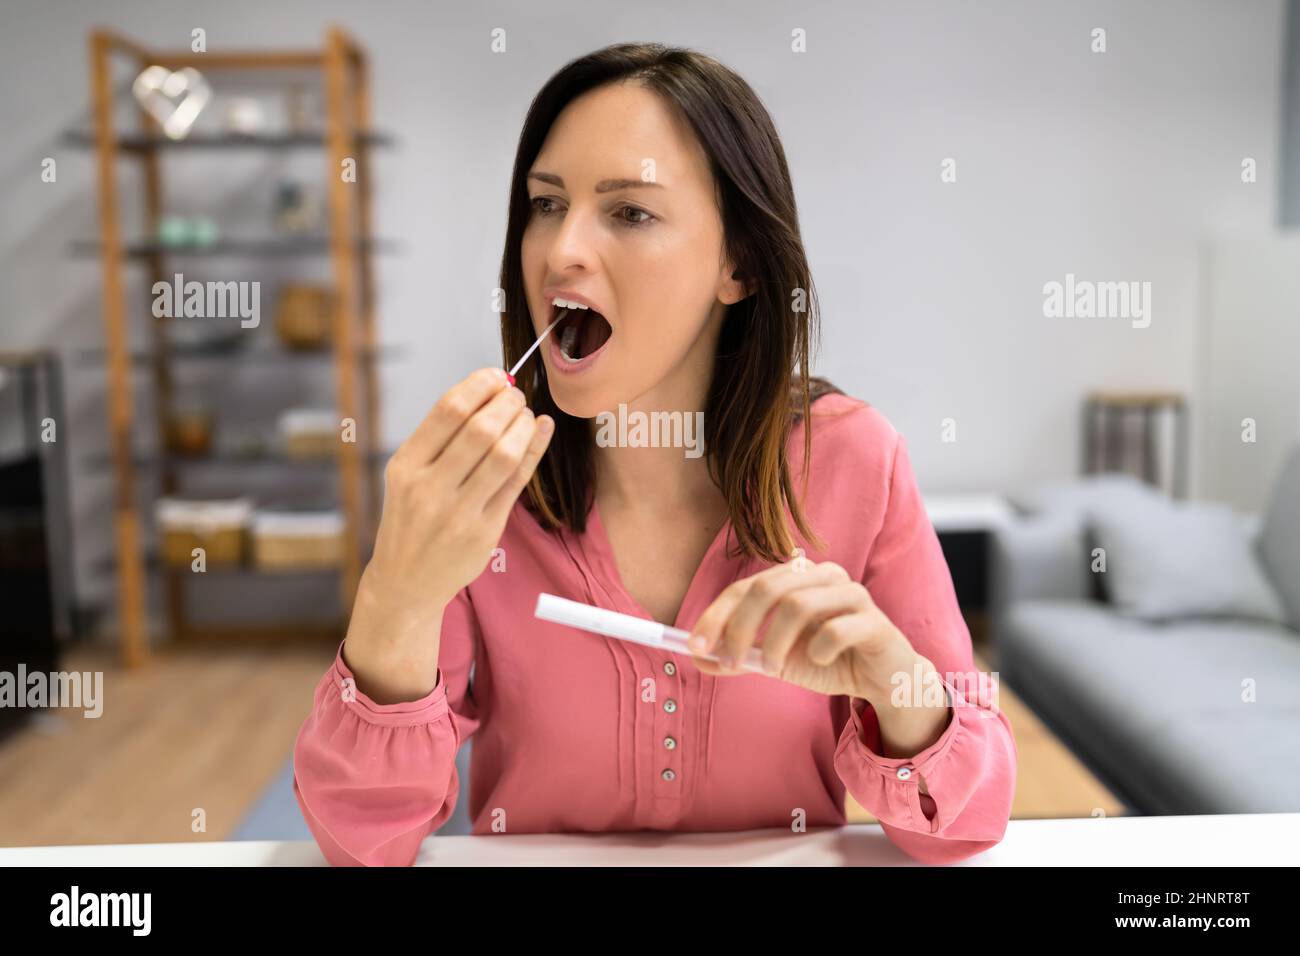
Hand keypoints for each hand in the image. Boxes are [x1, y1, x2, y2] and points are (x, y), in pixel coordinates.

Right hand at [344, 367, 553, 699]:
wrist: (406, 581)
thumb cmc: (411, 518)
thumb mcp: (407, 475)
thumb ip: (441, 437)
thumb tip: (489, 389)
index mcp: (405, 466)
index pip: (448, 410)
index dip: (479, 385)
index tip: (496, 376)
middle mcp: (429, 488)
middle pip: (480, 429)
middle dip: (507, 402)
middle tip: (516, 395)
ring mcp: (458, 513)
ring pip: (503, 455)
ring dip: (523, 425)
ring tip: (526, 414)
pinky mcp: (485, 531)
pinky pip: (517, 482)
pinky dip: (533, 450)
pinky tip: (541, 430)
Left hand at [687, 559, 920, 703]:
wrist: (882, 680)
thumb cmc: (828, 660)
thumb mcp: (777, 660)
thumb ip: (741, 656)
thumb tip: (697, 658)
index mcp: (795, 579)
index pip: (746, 587)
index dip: (717, 615)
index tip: (695, 646)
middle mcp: (822, 576)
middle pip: (768, 588)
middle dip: (740, 627)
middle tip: (730, 661)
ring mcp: (851, 594)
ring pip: (799, 605)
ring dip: (776, 643)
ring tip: (775, 668)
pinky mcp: (874, 620)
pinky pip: (837, 630)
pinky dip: (818, 649)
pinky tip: (819, 661)